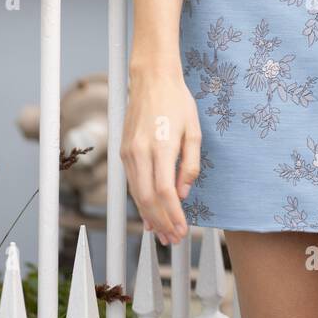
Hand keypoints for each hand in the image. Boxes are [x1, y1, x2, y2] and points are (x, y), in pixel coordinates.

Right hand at [121, 67, 201, 245]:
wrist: (152, 78)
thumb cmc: (177, 101)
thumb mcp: (194, 130)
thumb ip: (190, 164)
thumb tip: (183, 193)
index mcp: (161, 146)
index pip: (165, 192)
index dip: (174, 216)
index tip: (183, 230)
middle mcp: (140, 152)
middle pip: (148, 199)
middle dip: (161, 223)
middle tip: (173, 239)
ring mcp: (129, 152)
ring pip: (136, 194)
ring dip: (149, 217)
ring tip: (162, 234)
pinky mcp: (123, 151)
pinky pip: (131, 183)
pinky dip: (140, 202)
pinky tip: (149, 214)